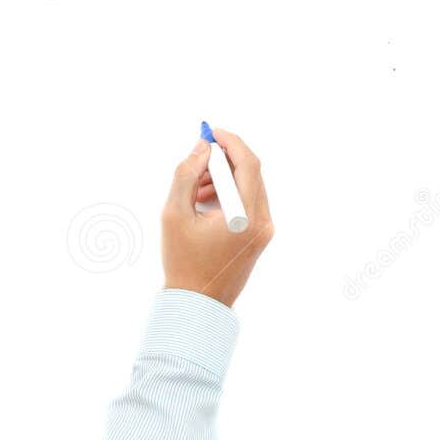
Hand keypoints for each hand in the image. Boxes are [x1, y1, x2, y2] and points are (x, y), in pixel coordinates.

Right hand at [161, 127, 272, 306]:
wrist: (197, 305)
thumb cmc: (182, 263)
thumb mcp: (174, 215)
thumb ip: (186, 175)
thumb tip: (201, 148)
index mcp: (246, 216)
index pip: (247, 164)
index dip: (230, 142)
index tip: (210, 133)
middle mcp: (263, 222)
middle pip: (251, 173)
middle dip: (224, 161)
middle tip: (197, 161)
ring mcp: (265, 231)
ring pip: (250, 187)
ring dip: (225, 179)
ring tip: (195, 191)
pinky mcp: (260, 237)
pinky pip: (249, 203)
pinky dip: (229, 195)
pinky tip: (204, 205)